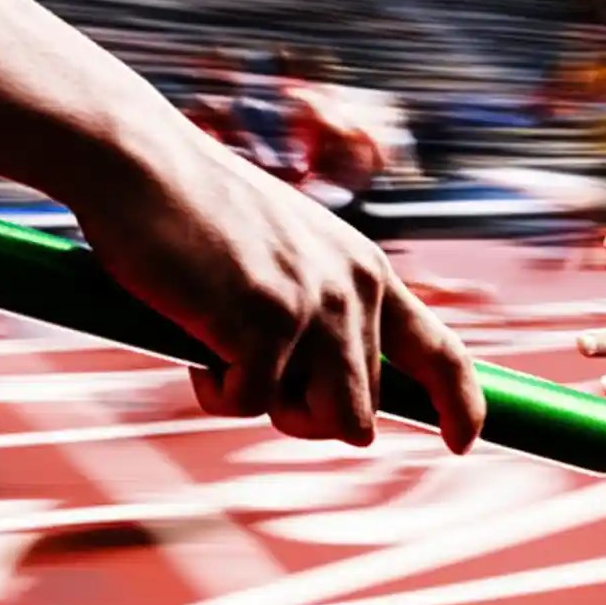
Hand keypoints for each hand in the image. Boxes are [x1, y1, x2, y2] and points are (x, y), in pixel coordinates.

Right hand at [72, 123, 484, 452]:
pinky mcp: (266, 325)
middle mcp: (354, 289)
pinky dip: (212, 387)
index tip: (462, 441)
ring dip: (267, 405)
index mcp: (366, 269)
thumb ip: (316, 309)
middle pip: (360, 411)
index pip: (439, 349)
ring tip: (223, 353)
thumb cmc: (198, 211)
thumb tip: (323, 397)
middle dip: (302, 410)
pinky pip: (247, 406)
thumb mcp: (286, 254)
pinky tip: (193, 332)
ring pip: (320, 421)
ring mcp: (314, 307)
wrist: (143, 163)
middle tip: (247, 368)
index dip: (460, 402)